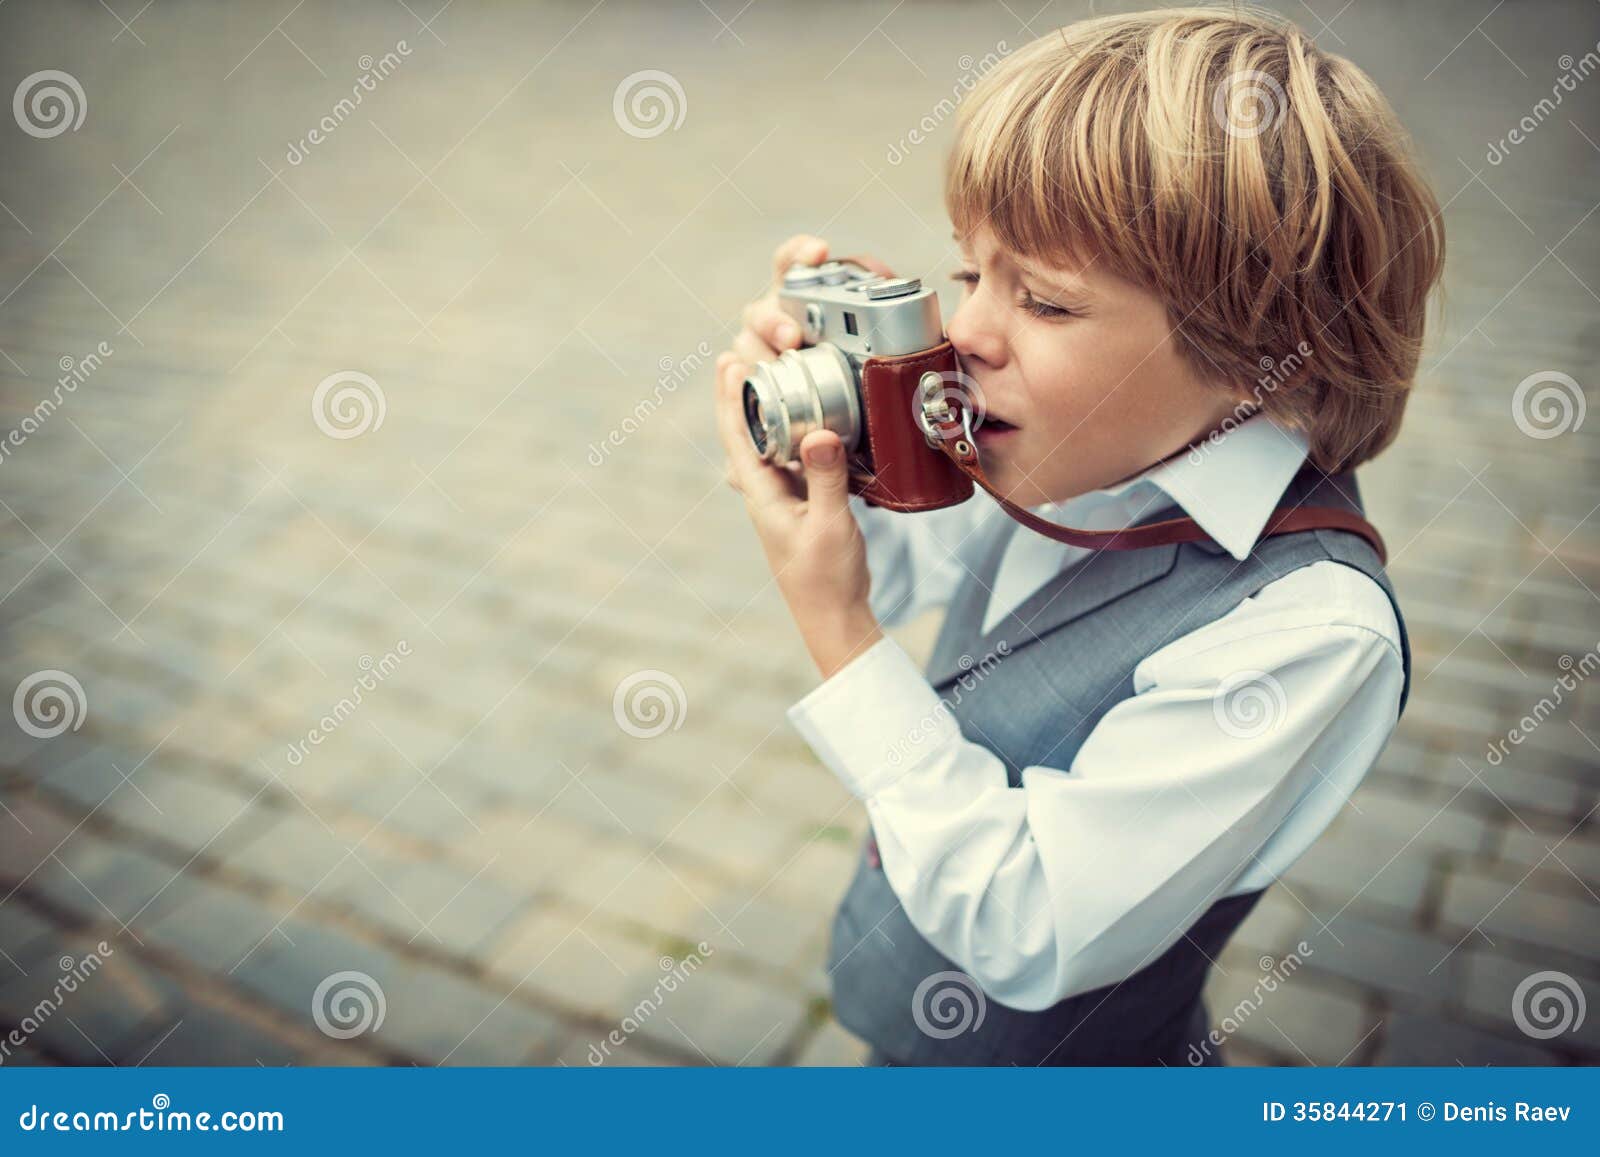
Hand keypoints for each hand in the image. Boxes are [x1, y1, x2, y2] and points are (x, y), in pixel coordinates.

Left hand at [715, 234, 890, 678]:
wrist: (834, 615)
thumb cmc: (826, 578)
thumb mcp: (830, 525)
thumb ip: (826, 479)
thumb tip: (821, 433)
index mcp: (762, 491)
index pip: (736, 432)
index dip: (729, 393)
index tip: (728, 356)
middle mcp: (766, 488)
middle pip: (747, 427)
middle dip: (745, 388)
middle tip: (750, 346)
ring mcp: (784, 494)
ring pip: (770, 438)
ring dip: (770, 402)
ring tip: (776, 366)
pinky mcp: (804, 500)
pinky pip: (794, 454)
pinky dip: (798, 426)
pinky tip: (812, 411)